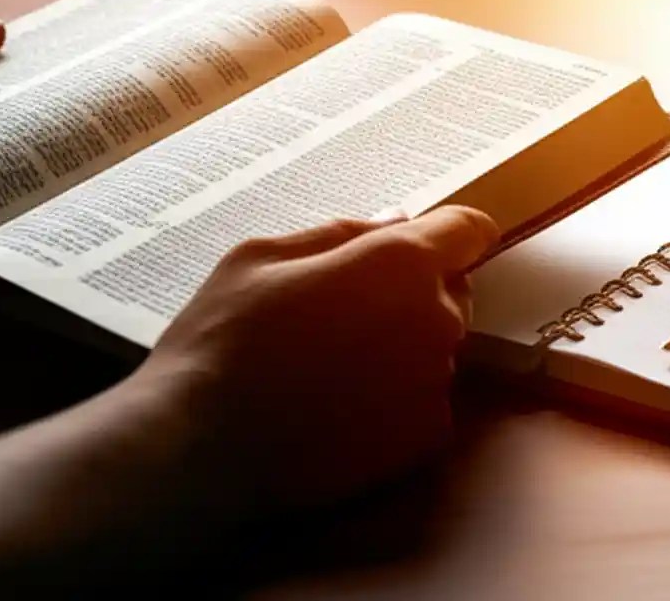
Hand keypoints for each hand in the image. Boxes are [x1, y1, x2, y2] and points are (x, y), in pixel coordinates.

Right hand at [143, 205, 499, 513]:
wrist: (201, 447)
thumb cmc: (223, 339)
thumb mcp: (261, 258)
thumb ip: (341, 234)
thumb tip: (394, 222)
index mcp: (401, 263)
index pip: (467, 230)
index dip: (446, 233)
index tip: (419, 244)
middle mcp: (436, 321)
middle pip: (452, 291)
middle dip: (415, 291)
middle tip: (346, 311)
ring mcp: (436, 384)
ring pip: (436, 349)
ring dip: (403, 348)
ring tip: (332, 366)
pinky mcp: (425, 439)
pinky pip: (425, 401)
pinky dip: (396, 400)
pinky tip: (340, 407)